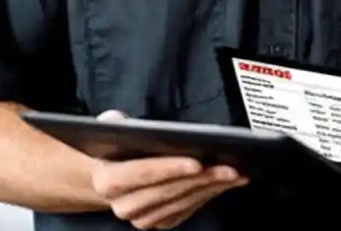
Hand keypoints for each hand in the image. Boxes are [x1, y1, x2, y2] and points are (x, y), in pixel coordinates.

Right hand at [90, 110, 248, 228]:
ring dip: (211, 188)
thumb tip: (120, 120)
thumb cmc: (112, 152)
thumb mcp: (106, 130)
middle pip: (168, 191)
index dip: (169, 168)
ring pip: (182, 202)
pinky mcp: (160, 221)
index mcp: (109, 181)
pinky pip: (189, 209)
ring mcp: (143, 217)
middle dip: (201, 179)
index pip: (141, 174)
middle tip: (228, 167)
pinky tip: (226, 182)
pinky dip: (209, 194)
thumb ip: (111, 123)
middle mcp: (125, 205)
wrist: (106, 178)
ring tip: (234, 173)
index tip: (196, 162)